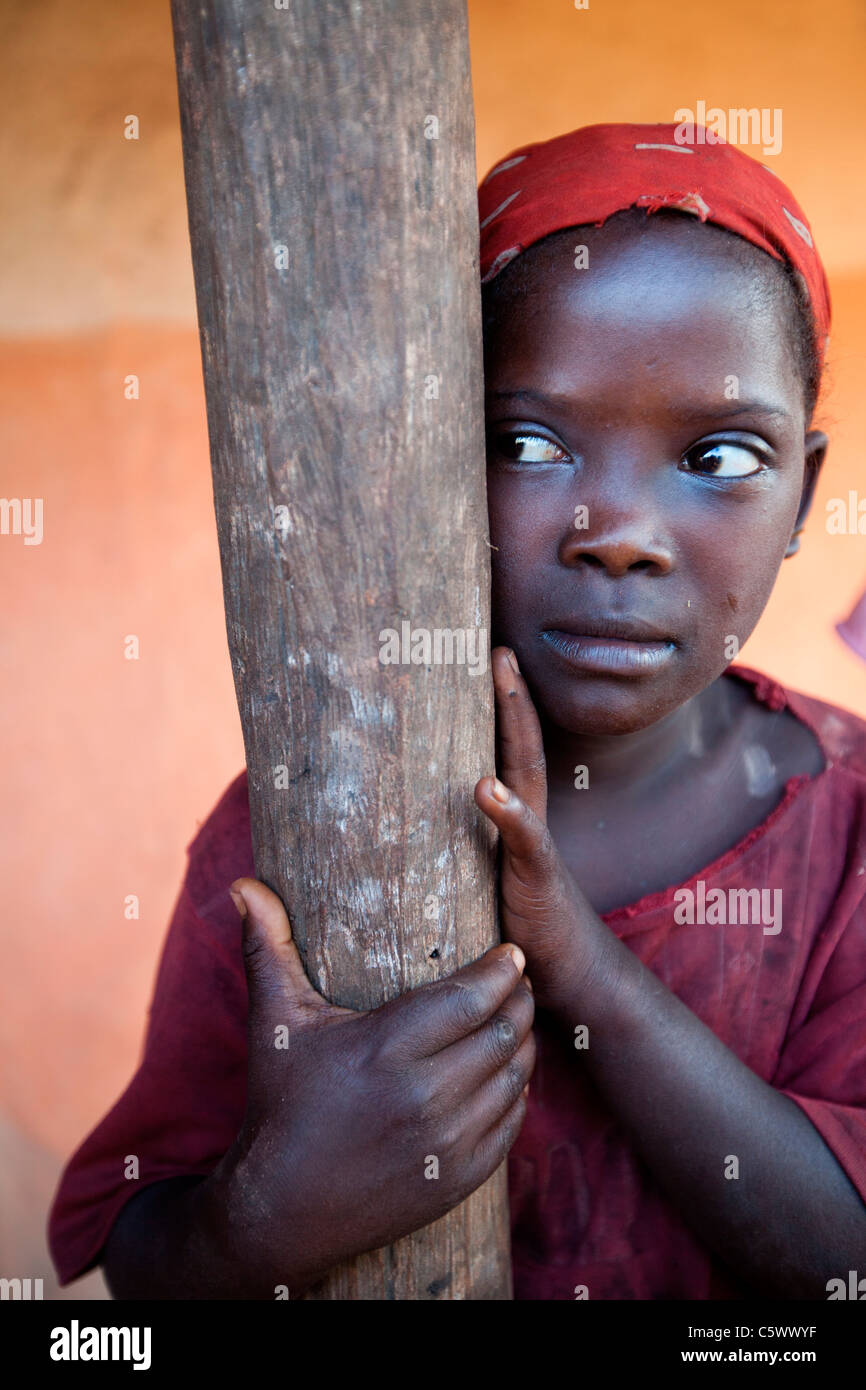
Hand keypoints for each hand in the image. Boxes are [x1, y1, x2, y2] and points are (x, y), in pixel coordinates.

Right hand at [220, 877, 535, 1291]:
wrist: (281, 1210)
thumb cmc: (281, 1103)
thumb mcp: (275, 1023)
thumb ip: (268, 947)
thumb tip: (244, 884)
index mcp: (386, 1049)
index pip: (470, 996)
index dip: (501, 970)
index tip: (511, 952)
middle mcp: (424, 1095)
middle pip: (502, 1031)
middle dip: (519, 999)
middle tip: (519, 980)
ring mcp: (447, 1141)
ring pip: (514, 1075)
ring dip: (523, 1042)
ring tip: (516, 1017)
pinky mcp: (460, 1178)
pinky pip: (512, 1121)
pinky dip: (517, 1091)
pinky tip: (507, 1071)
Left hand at [474, 647, 623, 1016]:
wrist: (567, 975)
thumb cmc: (518, 927)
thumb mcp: (476, 883)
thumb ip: (450, 855)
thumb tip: (394, 837)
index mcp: (515, 818)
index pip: (510, 748)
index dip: (502, 705)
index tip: (488, 658)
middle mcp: (529, 821)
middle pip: (523, 743)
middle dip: (512, 694)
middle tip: (499, 646)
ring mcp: (535, 845)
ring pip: (527, 772)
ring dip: (516, 724)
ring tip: (503, 681)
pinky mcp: (538, 878)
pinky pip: (525, 838)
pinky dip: (508, 810)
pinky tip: (486, 786)